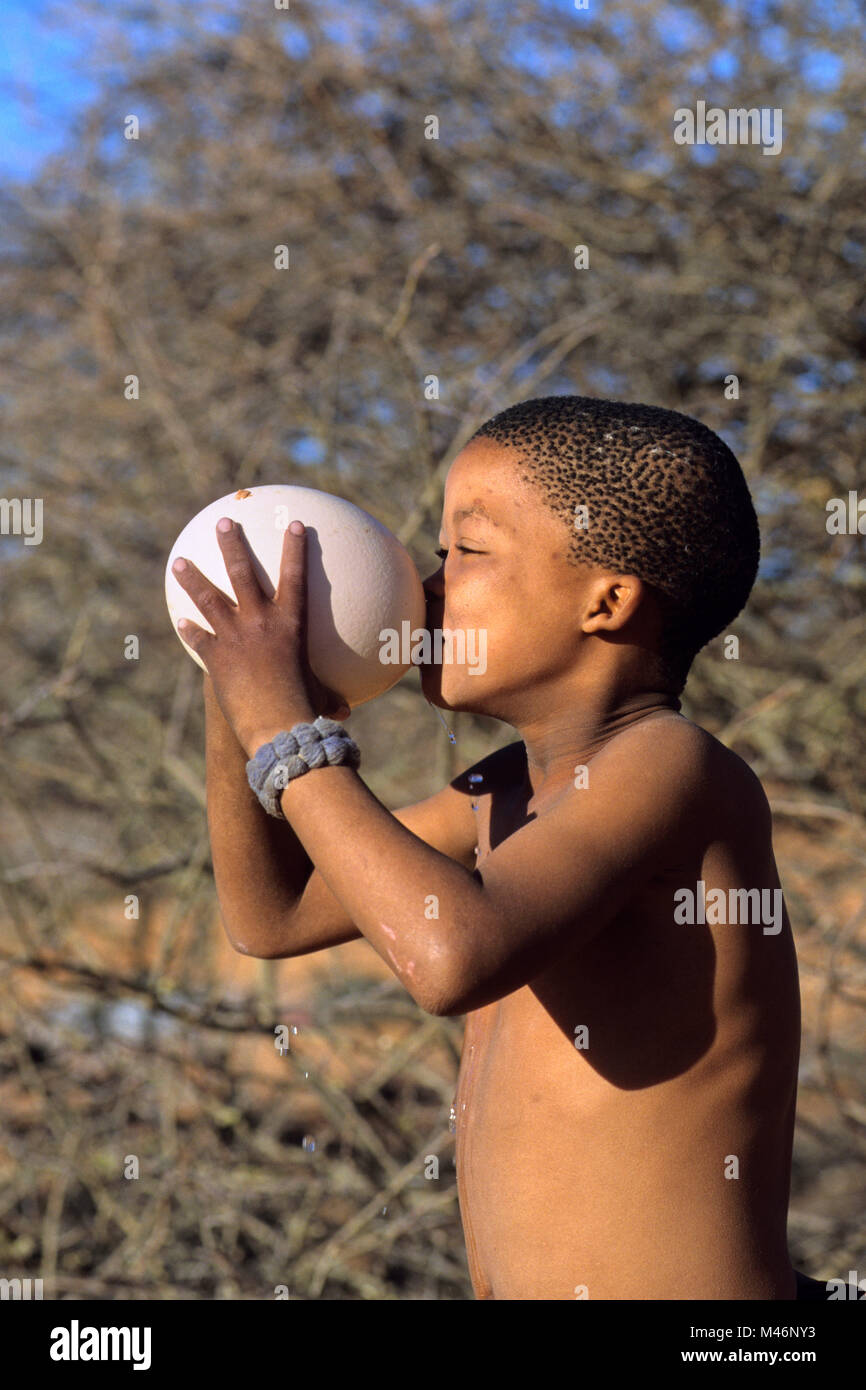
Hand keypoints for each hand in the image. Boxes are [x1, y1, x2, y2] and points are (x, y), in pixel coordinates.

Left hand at [172, 518, 349, 755]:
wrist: (276, 725)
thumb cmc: (307, 711)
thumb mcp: (321, 698)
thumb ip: (329, 698)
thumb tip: (345, 713)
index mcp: (291, 624)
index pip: (296, 575)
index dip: (294, 547)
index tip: (292, 523)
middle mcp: (260, 622)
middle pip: (241, 572)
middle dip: (230, 544)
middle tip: (223, 522)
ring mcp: (234, 637)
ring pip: (209, 598)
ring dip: (193, 578)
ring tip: (178, 562)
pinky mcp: (216, 657)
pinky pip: (199, 638)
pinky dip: (190, 630)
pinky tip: (180, 622)